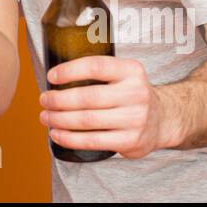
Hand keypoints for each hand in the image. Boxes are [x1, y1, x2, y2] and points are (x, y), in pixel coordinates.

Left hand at [38, 56, 177, 159]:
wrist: (162, 120)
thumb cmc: (130, 94)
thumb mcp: (123, 74)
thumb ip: (98, 71)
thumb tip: (56, 75)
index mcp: (131, 71)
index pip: (96, 66)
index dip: (70, 71)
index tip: (51, 76)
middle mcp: (136, 93)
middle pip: (88, 97)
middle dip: (58, 100)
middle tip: (44, 100)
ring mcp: (135, 119)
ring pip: (87, 120)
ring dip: (60, 119)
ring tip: (46, 117)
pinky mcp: (130, 141)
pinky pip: (93, 141)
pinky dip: (70, 138)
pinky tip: (57, 134)